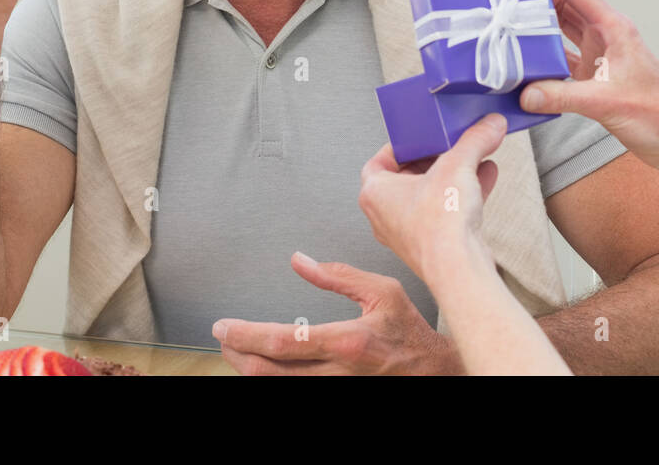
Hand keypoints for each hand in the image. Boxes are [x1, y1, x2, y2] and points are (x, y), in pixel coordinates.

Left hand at [211, 252, 463, 374]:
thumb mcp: (384, 291)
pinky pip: (294, 392)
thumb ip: (339, 275)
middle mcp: (337, 374)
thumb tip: (301, 261)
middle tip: (223, 338)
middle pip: (268, 372)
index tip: (223, 326)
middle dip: (236, 355)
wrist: (436, 372)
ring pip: (275, 388)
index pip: (283, 341)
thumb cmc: (411, 332)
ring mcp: (335, 391)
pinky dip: (272, 379)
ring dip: (249, 369)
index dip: (246, 334)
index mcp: (347, 342)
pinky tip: (264, 366)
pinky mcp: (336, 397)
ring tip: (237, 350)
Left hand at [358, 114, 505, 283]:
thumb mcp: (458, 164)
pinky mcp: (431, 245)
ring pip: (430, 195)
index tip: (421, 136)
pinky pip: (445, 212)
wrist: (459, 268)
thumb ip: (475, 139)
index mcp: (375, 193)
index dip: (403, 144)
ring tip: (475, 159)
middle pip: (409, 176)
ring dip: (453, 176)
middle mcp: (386, 215)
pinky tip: (484, 179)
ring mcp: (408, 233)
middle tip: (451, 146)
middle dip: (435, 159)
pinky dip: (463, 195)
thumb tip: (487, 126)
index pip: (381, 159)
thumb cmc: (439, 226)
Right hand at [518, 0, 658, 177]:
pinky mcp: (596, 77)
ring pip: (564, 30)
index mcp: (614, 29)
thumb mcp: (606, 102)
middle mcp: (606, 37)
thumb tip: (526, 93)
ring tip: (510, 21)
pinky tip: (527, 61)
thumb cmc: (657, 115)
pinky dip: (546, 57)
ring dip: (539, 25)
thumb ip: (562, 96)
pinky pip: (564, 58)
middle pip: (566, 6)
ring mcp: (601, 56)